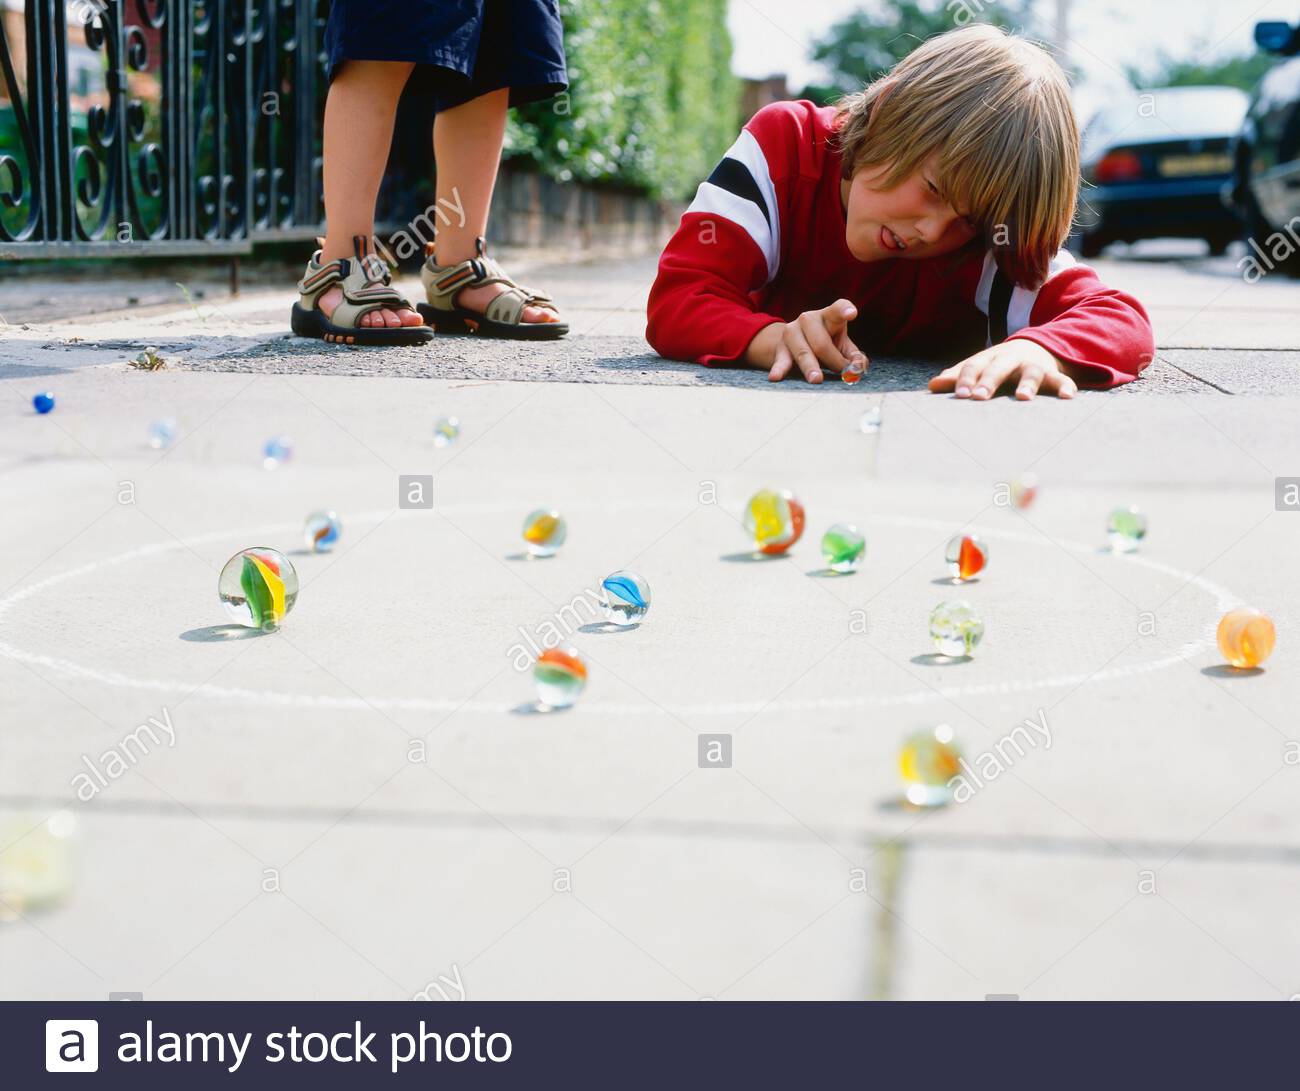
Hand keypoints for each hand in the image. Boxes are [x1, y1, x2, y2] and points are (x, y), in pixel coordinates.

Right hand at [745, 300, 869, 382]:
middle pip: (822, 343)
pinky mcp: (780, 349)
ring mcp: (792, 332)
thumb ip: (854, 357)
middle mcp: (808, 319)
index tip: (852, 313)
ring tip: (816, 379)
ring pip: (803, 353)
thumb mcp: (843, 347)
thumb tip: (858, 367)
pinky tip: (775, 377)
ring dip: (811, 367)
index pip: (837, 310)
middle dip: (834, 361)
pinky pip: (781, 360)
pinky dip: (779, 369)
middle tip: (842, 373)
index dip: (844, 310)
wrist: (795, 343)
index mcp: (828, 316)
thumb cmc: (826, 344)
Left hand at [928, 340, 1078, 400]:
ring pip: (1030, 373)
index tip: (960, 394)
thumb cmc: (997, 364)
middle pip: (998, 368)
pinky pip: (1059, 379)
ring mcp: (1031, 365)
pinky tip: (1068, 397)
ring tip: (1023, 397)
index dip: (965, 379)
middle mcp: (1009, 360)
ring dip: (1028, 384)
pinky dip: (1064, 386)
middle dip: (989, 381)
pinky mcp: (1051, 372)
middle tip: (979, 397)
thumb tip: (931, 386)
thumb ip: (958, 377)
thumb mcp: (978, 367)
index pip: (973, 366)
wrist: (1034, 347)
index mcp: (987, 359)